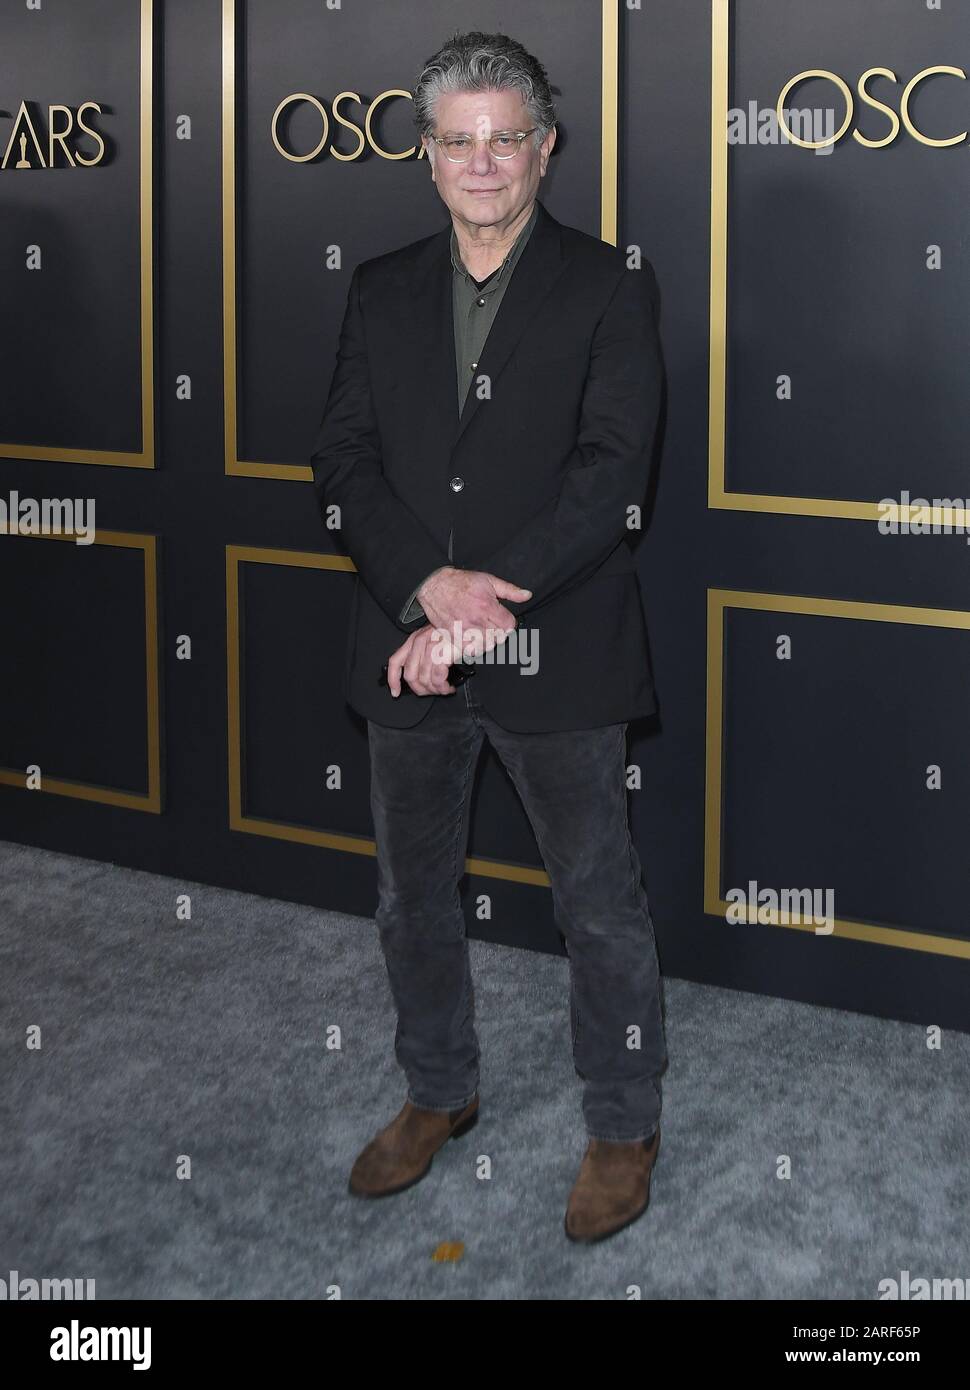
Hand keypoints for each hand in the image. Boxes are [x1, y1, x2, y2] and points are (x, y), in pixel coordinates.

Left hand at [386, 624, 460, 697]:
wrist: (473, 629)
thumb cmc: (457, 636)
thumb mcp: (436, 642)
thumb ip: (423, 656)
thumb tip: (418, 679)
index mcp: (414, 640)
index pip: (395, 661)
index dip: (393, 680)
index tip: (396, 692)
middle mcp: (420, 642)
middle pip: (410, 675)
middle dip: (421, 690)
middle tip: (432, 692)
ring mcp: (431, 646)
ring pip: (424, 679)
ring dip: (435, 690)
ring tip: (443, 690)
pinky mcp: (444, 652)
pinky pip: (437, 678)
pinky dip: (443, 687)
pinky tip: (448, 687)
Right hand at [416, 567, 531, 657]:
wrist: (435, 585)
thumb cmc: (462, 582)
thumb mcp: (489, 580)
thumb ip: (510, 590)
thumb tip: (527, 595)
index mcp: (487, 606)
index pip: (509, 626)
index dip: (509, 624)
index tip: (504, 621)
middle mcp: (476, 619)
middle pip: (498, 637)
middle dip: (499, 632)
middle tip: (493, 626)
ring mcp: (464, 629)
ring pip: (485, 646)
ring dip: (487, 641)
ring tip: (483, 632)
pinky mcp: (453, 636)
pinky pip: (469, 650)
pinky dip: (474, 647)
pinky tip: (473, 638)